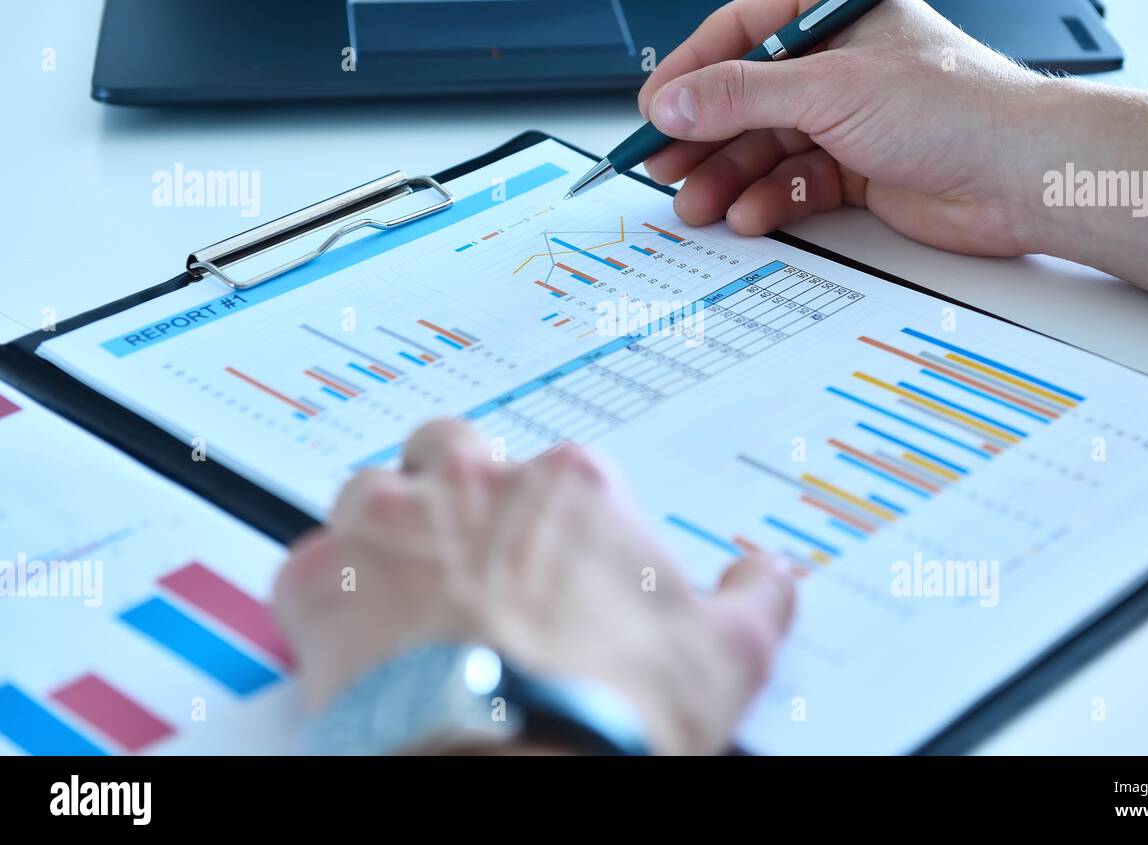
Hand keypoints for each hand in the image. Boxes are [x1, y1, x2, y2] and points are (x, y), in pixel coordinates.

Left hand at [273, 420, 794, 754]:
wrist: (519, 764)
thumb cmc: (615, 709)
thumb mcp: (727, 654)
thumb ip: (757, 596)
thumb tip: (771, 573)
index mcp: (571, 488)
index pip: (547, 468)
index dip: (541, 515)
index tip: (541, 558)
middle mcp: (475, 485)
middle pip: (449, 451)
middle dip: (454, 491)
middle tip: (465, 555)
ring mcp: (390, 524)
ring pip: (371, 491)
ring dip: (385, 532)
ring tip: (402, 594)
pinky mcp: (320, 579)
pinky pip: (308, 563)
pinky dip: (324, 596)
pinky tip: (352, 639)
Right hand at [638, 0, 1048, 255]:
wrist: (1020, 175)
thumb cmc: (954, 106)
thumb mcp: (829, 90)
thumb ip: (741, 96)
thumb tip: (673, 101)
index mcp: (834, 14)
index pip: (740, 33)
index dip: (690, 73)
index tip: (653, 110)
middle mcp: (839, 64)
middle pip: (747, 98)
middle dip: (704, 137)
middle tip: (662, 167)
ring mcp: (849, 119)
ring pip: (767, 146)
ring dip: (729, 177)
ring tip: (696, 204)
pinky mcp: (859, 170)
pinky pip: (795, 183)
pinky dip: (770, 200)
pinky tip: (750, 214)